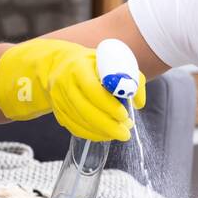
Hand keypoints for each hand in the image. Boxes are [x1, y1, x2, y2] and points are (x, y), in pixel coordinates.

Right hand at [0, 38, 145, 141]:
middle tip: (125, 132)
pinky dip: (90, 135)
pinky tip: (104, 135)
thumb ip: (131, 78)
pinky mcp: (58, 111)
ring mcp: (58, 99)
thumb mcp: (112, 62)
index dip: (109, 106)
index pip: (93, 90)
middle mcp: (64, 83)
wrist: (61, 65)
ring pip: (79, 122)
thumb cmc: (93, 64)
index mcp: (78, 67)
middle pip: (85, 110)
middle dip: (108, 125)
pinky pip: (73, 128)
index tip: (124, 115)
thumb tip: (139, 103)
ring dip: (101, 132)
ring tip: (119, 134)